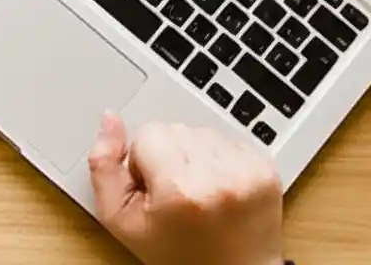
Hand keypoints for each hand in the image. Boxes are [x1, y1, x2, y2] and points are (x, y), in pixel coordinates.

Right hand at [88, 113, 284, 264]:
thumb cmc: (178, 257)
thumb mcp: (122, 222)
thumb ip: (104, 167)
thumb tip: (110, 119)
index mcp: (179, 190)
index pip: (147, 133)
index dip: (143, 163)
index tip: (155, 193)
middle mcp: (218, 177)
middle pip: (175, 129)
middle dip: (169, 156)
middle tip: (177, 196)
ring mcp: (247, 172)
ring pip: (201, 132)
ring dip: (195, 156)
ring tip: (199, 192)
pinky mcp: (266, 169)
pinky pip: (228, 140)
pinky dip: (220, 159)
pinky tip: (219, 188)